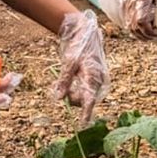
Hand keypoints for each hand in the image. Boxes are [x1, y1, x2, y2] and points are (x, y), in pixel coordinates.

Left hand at [54, 10, 108, 124]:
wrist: (86, 32)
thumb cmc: (78, 46)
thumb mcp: (68, 63)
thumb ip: (64, 81)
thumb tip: (57, 98)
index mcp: (93, 76)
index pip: (89, 100)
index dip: (86, 113)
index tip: (83, 125)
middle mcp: (99, 80)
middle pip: (85, 99)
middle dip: (72, 98)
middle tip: (60, 87)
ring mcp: (99, 80)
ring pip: (85, 96)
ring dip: (74, 94)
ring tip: (64, 82)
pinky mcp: (96, 78)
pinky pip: (86, 90)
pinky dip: (77, 89)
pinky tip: (70, 82)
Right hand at [118, 0, 156, 38]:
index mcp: (141, 3)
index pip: (143, 24)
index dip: (150, 31)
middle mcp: (131, 5)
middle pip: (134, 27)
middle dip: (144, 34)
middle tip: (153, 35)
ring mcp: (126, 4)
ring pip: (128, 25)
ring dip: (137, 32)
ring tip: (146, 34)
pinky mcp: (124, 2)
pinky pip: (125, 18)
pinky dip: (132, 25)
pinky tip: (138, 27)